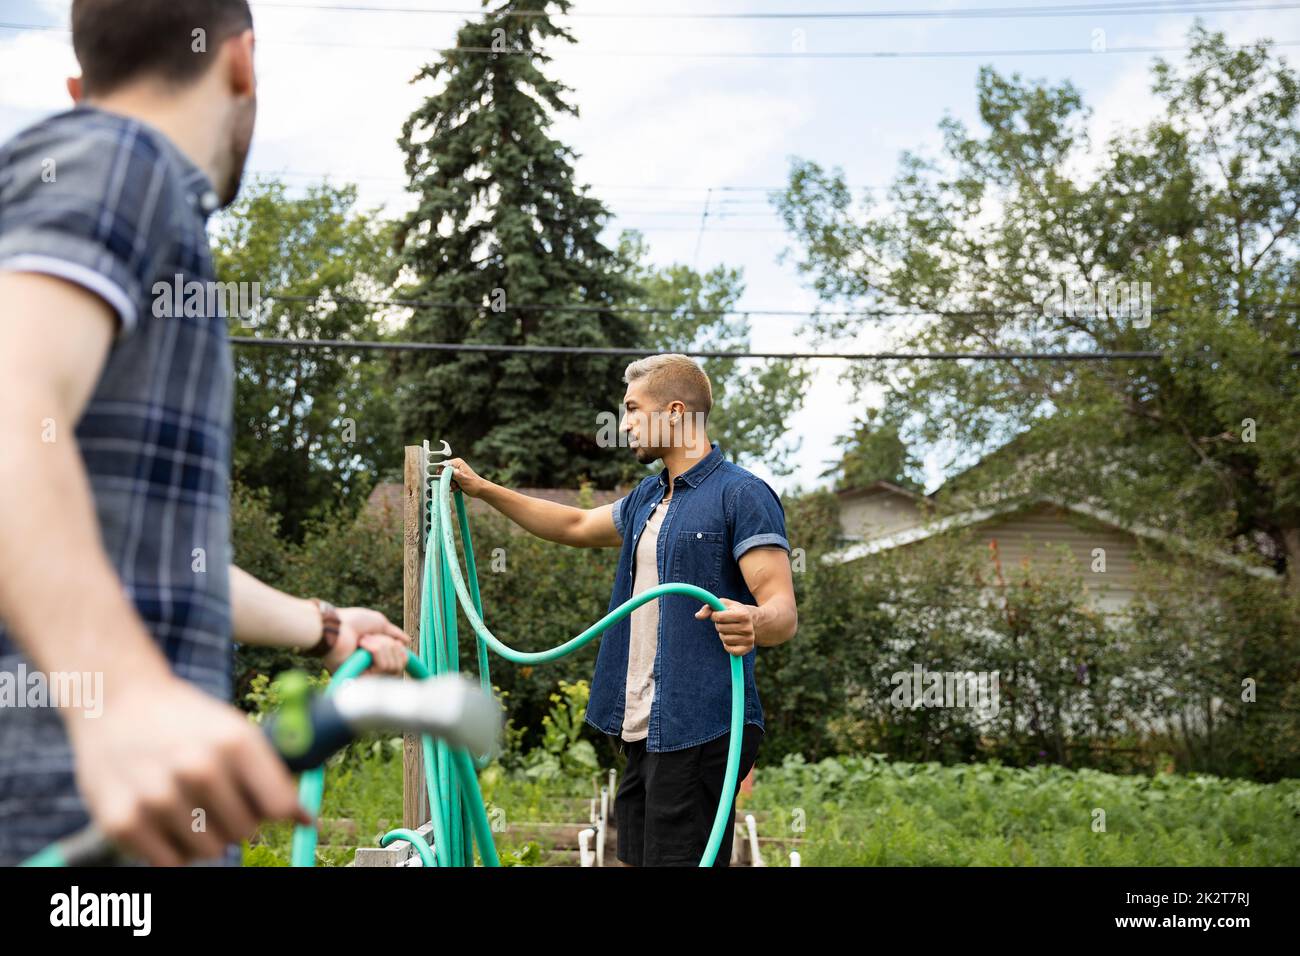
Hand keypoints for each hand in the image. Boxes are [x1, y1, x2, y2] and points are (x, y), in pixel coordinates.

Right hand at [68, 675, 311, 865]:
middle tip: (217, 798)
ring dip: (204, 836)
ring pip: (210, 852)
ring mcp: (158, 797)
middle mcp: (198, 768)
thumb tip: (308, 822)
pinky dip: (170, 848)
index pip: (280, 805)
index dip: (280, 811)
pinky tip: (160, 816)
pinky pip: (169, 862)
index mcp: (235, 742)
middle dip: (239, 820)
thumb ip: (272, 774)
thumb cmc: (186, 721)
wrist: (115, 701)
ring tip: (187, 803)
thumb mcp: (234, 730)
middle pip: (246, 832)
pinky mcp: (122, 821)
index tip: (269, 806)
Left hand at [324, 607, 411, 674]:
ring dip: (380, 646)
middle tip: (371, 637)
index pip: (400, 662)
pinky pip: (382, 668)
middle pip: (399, 664)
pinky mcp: (360, 678)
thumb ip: (394, 633)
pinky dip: (375, 651)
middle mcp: (372, 667)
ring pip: (392, 666)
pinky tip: (362, 644)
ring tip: (363, 640)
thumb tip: (407, 641)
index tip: (398, 644)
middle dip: (389, 645)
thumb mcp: (379, 623)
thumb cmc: (352, 622)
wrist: (334, 626)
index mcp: (376, 655)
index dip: (401, 652)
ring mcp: (366, 673)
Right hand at [436, 457, 487, 497]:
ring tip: (457, 487)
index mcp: (457, 462)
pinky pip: (449, 482)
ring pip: (446, 478)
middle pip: (443, 472)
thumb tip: (449, 470)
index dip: (442, 473)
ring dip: (450, 484)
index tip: (445, 479)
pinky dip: (452, 486)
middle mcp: (455, 466)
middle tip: (454, 484)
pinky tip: (457, 488)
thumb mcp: (464, 479)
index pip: (444, 465)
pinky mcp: (456, 478)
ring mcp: (455, 472)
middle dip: (447, 480)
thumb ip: (456, 475)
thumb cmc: (474, 484)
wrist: (479, 490)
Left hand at [694, 598, 755, 655]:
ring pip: (725, 640)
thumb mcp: (722, 604)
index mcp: (743, 614)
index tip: (718, 614)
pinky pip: (730, 650)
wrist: (752, 620)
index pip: (719, 618)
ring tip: (730, 630)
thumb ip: (708, 608)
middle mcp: (748, 627)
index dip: (714, 616)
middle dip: (719, 625)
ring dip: (723, 635)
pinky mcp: (748, 648)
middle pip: (721, 629)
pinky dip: (727, 645)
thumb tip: (697, 616)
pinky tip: (732, 639)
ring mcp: (749, 639)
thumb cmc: (733, 610)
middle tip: (726, 623)